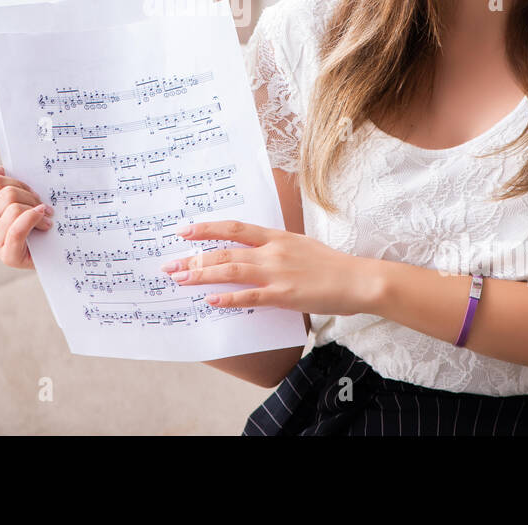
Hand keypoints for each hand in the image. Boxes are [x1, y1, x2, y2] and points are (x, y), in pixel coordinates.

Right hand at [0, 163, 51, 269]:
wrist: (50, 253)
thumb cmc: (33, 222)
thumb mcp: (18, 196)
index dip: (18, 182)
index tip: (31, 192)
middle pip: (7, 194)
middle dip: (30, 196)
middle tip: (42, 205)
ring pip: (14, 209)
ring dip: (36, 210)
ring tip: (46, 217)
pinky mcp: (7, 256)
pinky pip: (17, 229)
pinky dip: (33, 220)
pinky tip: (45, 221)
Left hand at [162, 220, 374, 316]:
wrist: (357, 279)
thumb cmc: (331, 265)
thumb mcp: (300, 245)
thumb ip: (276, 247)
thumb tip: (253, 252)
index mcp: (276, 236)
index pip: (234, 227)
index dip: (207, 228)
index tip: (184, 231)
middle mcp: (272, 250)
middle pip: (225, 250)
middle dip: (194, 257)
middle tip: (171, 265)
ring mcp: (277, 272)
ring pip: (231, 270)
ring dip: (202, 274)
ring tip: (181, 279)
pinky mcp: (284, 295)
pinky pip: (249, 297)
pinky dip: (228, 298)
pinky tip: (211, 300)